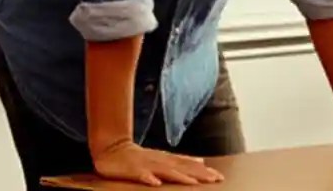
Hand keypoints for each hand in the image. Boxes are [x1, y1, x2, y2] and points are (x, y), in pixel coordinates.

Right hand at [91, 140, 223, 185]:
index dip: (205, 171)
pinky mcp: (132, 169)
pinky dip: (148, 178)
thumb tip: (201, 161)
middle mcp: (160, 161)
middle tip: (215, 180)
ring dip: (180, 177)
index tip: (219, 177)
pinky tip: (155, 184)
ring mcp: (146, 165)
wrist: (112, 148)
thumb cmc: (139, 157)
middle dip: (199, 174)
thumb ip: (181, 161)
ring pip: (166, 171)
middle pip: (183, 168)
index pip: (189, 165)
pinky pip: (141, 175)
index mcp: (168, 159)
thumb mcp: (163, 158)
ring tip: (193, 183)